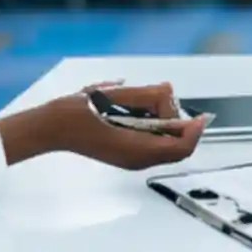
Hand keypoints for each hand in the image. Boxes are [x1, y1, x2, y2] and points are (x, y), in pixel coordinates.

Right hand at [0, 82, 204, 169]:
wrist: (51, 127)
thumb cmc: (78, 113)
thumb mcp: (115, 96)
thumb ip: (147, 95)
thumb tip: (168, 92)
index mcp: (136, 149)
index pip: (180, 147)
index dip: (194, 131)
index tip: (200, 115)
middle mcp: (137, 159)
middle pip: (176, 148)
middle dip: (180, 125)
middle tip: (170, 103)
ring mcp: (131, 159)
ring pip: (165, 146)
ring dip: (167, 124)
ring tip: (150, 103)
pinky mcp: (125, 154)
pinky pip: (152, 143)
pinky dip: (155, 127)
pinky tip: (141, 111)